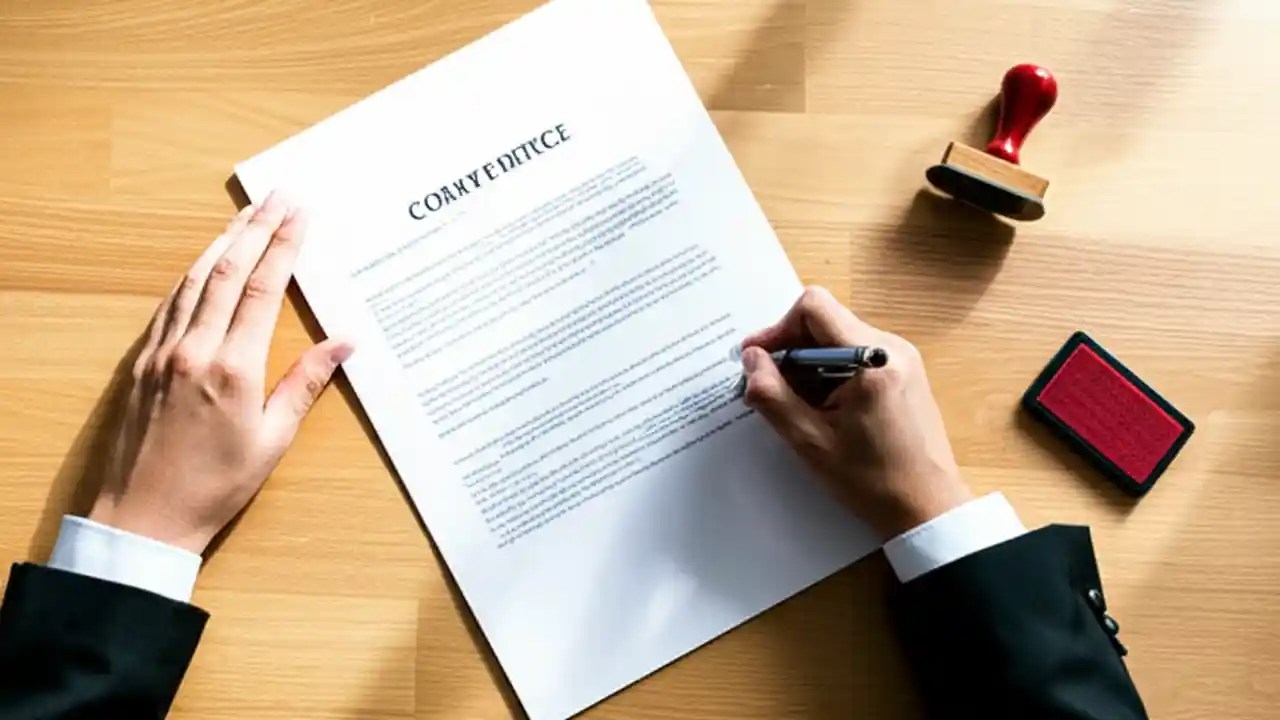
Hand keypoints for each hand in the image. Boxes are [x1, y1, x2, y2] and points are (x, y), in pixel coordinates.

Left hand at [89, 192, 353, 553]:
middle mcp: (194, 349)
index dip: (283, 246)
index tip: (300, 215)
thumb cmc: (215, 487)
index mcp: (232, 368)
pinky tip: (206, 262)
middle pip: (227, 271)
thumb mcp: (273, 439)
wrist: (144, 519)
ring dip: (222, 241)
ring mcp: (163, 352)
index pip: (262, 289)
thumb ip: (305, 383)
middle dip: (256, 228)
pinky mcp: (142, 363)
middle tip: (279, 197)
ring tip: (246, 215)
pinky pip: (170, 303)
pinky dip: (192, 274)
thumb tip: (344, 341)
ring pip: (194, 280)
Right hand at [740, 287, 970, 539]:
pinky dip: (830, 371)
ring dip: (809, 363)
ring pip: (838, 337)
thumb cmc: (872, 481)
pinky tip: (823, 407)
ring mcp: (902, 358)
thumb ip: (773, 395)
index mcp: (872, 359)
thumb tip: (750, 359)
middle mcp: (892, 347)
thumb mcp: (810, 441)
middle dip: (790, 350)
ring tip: (796, 404)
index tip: (757, 360)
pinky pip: (856, 354)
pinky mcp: (904, 372)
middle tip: (769, 388)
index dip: (777, 329)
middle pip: (825, 321)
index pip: (814, 308)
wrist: (927, 506)